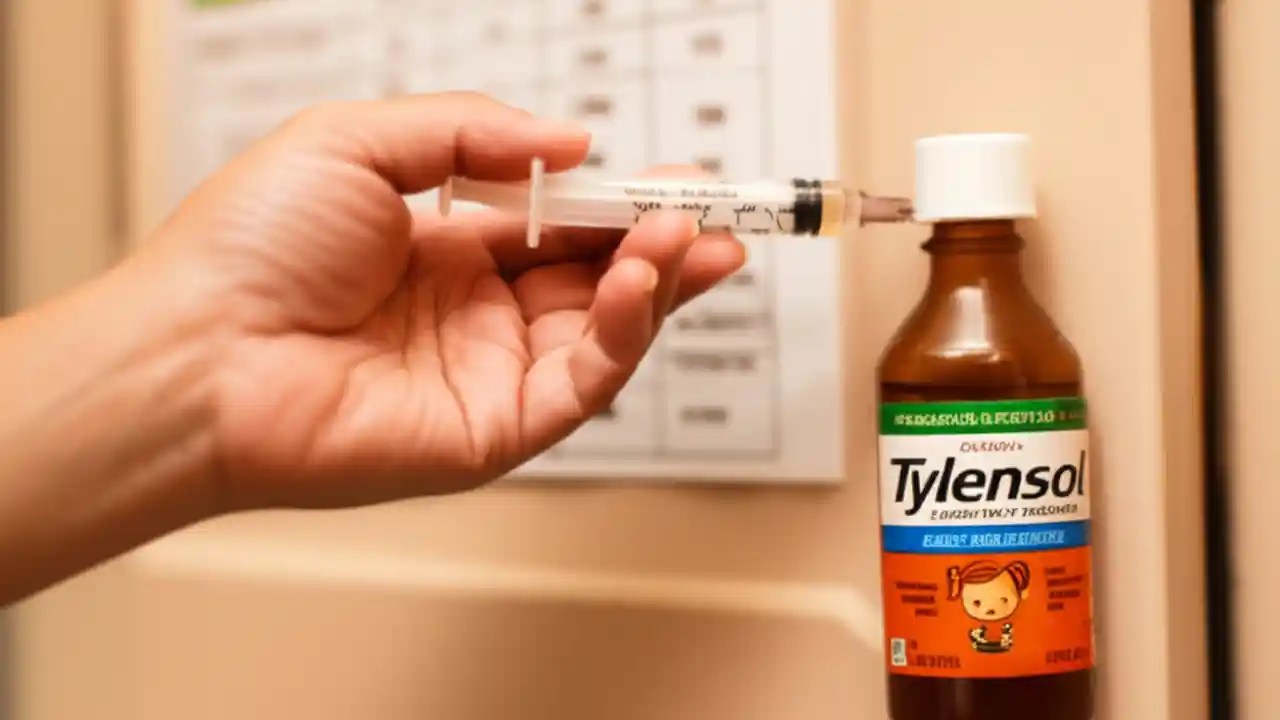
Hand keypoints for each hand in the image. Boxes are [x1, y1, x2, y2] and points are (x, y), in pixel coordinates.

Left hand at [152, 93, 744, 509]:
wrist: (195, 349)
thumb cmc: (250, 244)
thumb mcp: (357, 143)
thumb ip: (471, 135)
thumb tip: (573, 143)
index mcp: (447, 251)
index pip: (560, 227)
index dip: (619, 202)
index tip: (676, 176)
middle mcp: (476, 316)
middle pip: (597, 280)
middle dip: (662, 244)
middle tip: (718, 211)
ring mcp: (487, 374)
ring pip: (603, 331)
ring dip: (655, 281)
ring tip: (689, 235)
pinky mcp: (493, 430)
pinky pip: (581, 382)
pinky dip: (623, 332)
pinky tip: (639, 281)